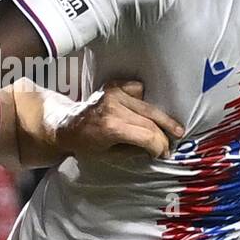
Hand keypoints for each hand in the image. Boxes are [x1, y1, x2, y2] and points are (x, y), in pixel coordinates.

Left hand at [53, 79, 184, 159]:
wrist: (66, 124)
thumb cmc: (85, 144)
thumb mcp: (110, 154)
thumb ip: (134, 149)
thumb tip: (158, 148)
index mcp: (111, 126)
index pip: (148, 135)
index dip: (159, 146)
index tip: (163, 155)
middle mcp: (114, 106)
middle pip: (151, 121)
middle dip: (164, 135)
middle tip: (173, 144)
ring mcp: (114, 93)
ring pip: (148, 106)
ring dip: (162, 118)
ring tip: (174, 129)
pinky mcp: (113, 85)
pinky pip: (139, 90)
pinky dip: (145, 101)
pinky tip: (147, 111)